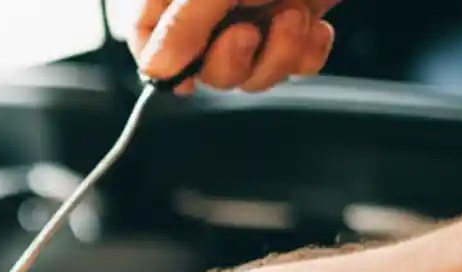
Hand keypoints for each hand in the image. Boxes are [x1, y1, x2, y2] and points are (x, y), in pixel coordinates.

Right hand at [132, 0, 339, 93]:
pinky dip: (305, 51)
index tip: (186, 75)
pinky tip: (312, 24)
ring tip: (291, 15)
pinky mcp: (296, 16)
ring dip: (275, 55)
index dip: (166, 63)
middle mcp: (212, 2)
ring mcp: (256, 11)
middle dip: (231, 61)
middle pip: (203, 67)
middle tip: (247, 31)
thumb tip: (157, 69)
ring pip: (252, 71)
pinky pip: (294, 61)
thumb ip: (183, 23)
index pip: (148, 37)